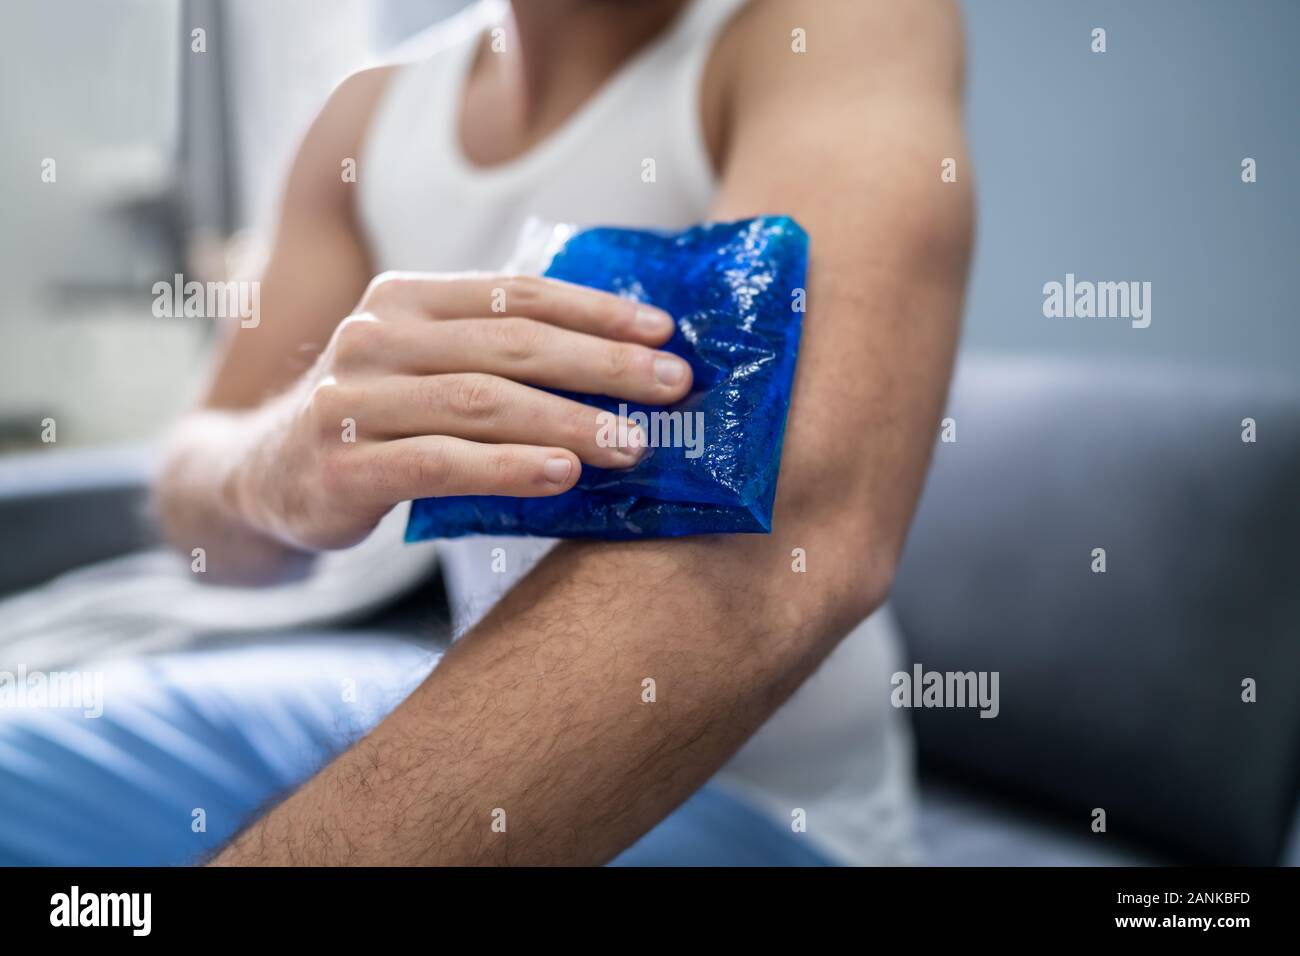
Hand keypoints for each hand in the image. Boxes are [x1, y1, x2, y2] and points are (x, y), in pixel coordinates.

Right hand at [224, 272, 691, 550]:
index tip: (666, 334)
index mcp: (405, 298)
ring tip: (634, 444)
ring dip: (569, 421)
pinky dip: (507, 468)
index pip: (517, 293)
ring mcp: (353, 400)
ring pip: (480, 402)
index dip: (597, 311)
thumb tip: (620, 354)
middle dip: (602, 365)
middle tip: (673, 389)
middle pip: (510, 344)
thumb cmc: (377, 418)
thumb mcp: (425, 365)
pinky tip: (563, 476)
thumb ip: (495, 350)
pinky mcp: (341, 465)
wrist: (265, 475)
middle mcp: (375, 336)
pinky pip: (439, 463)